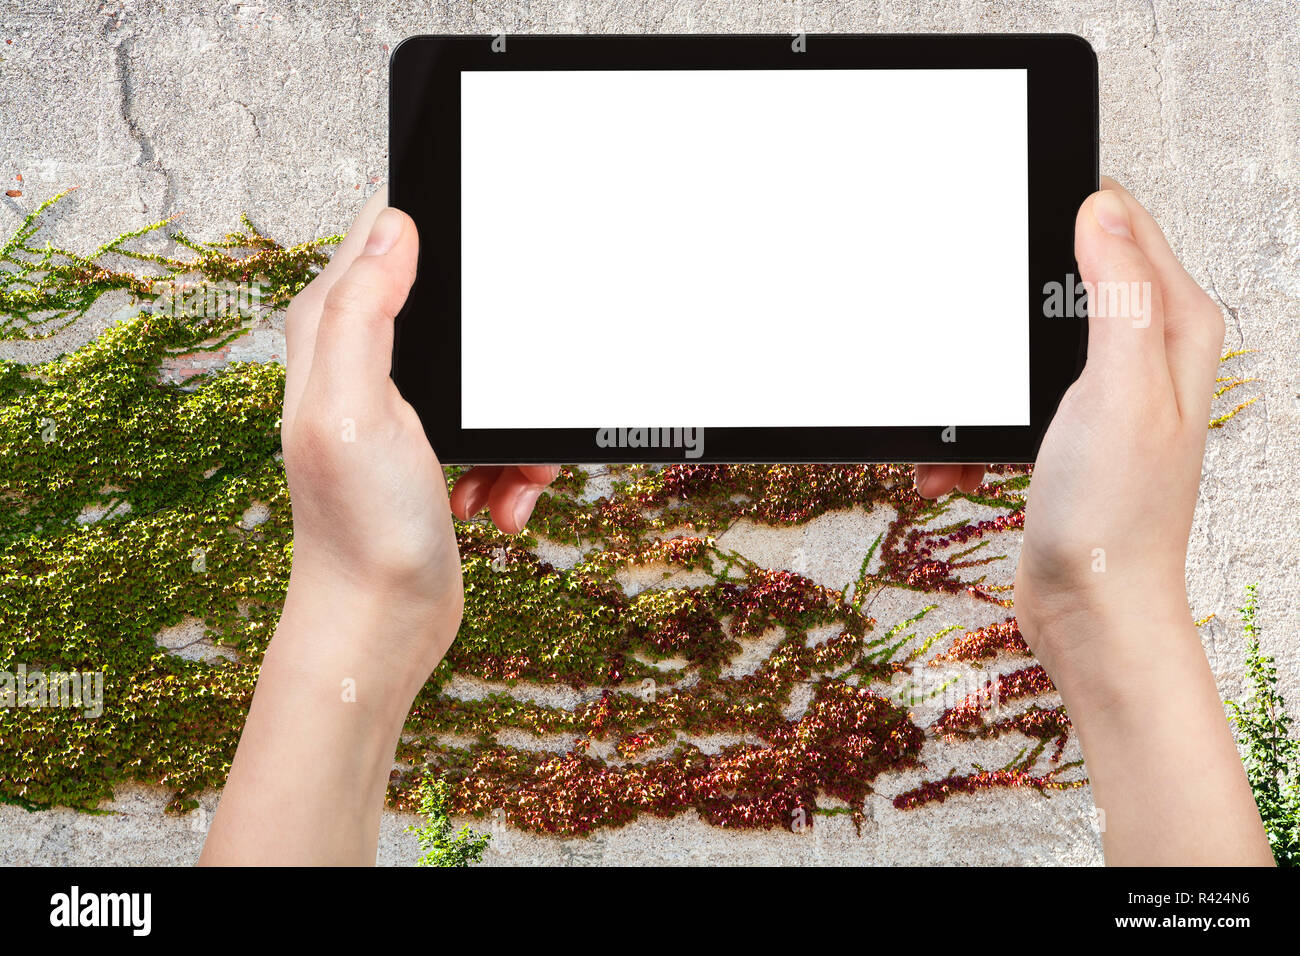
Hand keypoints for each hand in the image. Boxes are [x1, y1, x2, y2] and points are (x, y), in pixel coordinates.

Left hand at [279, 189, 556, 687]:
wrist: (382, 622)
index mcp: (330, 331)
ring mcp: (402, 407)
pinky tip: (500, 502)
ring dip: (514, 428)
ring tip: (507, 475)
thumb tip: (392, 223)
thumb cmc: (360, 528)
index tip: (489, 262)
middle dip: (501, 359)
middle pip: (459, 310)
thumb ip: (362, 310)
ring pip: (492, 378)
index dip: (438, 234)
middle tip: (507, 408)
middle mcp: (360, 359)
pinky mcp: (437, 449)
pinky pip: (499, 432)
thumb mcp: (356, 406)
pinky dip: (513, 467)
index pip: (383, 234)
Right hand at [915, 177, 1224, 670]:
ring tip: (961, 426)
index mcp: (1173, 330)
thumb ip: (1118, 293)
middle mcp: (1145, 358)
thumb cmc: (1115, 516)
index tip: (1008, 229)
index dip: (1066, 217)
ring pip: (1019, 353)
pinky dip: (973, 435)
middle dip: (1003, 314)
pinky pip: (1003, 410)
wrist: (1092, 611)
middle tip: (975, 340)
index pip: (1124, 226)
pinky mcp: (1064, 439)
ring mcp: (1103, 400)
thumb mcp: (1117, 388)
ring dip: (979, 387)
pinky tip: (957, 465)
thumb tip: (1100, 210)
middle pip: (1059, 287)